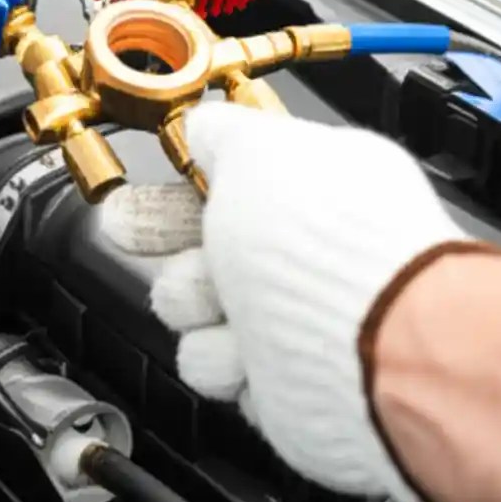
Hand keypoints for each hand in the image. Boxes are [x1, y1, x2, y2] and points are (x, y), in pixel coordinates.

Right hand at [143, 102, 469, 501]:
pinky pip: (215, 364)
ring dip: (191, 302)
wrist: (363, 350)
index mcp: (318, 187)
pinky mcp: (282, 378)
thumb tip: (204, 123)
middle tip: (136, 233)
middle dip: (168, 240)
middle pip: (209, 242)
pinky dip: (220, 359)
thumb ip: (225, 133)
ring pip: (199, 306)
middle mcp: (309, 252)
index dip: (178, 180)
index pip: (234, 179)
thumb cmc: (326, 249)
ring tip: (210, 301)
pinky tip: (241, 350)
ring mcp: (295, 316)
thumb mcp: (258, 150)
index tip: (140, 185)